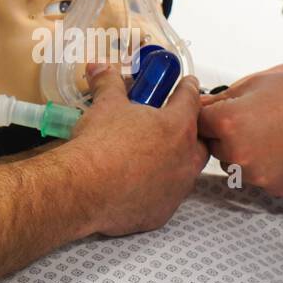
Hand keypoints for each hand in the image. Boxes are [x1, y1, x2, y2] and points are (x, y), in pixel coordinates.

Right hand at [67, 64, 208, 236]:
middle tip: (169, 125)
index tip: (187, 84)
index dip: (187, 88)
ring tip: (152, 156)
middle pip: (198, 140)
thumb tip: (100, 69)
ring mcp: (176, 188)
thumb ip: (108, 84)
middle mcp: (185, 158)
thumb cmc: (100, 144)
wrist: (84, 189)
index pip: (191, 99)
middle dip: (188, 131)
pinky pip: (166, 198)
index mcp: (177, 126)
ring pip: (185, 172)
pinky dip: (157, 190)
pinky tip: (139, 185)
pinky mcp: (162, 212)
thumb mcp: (105, 105)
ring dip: (174, 162)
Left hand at [198, 65, 282, 197]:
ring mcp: (254, 174)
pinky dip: (265, 166)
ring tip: (272, 135)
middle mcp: (236, 153)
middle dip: (227, 135)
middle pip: (214, 146)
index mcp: (227, 122)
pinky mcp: (272, 187)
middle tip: (256, 121)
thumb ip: (223, 97)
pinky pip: (257, 177)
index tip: (226, 110)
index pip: (199, 122)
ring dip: (243, 153)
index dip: (212, 114)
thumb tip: (201, 106)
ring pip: (235, 165)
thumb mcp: (257, 82)